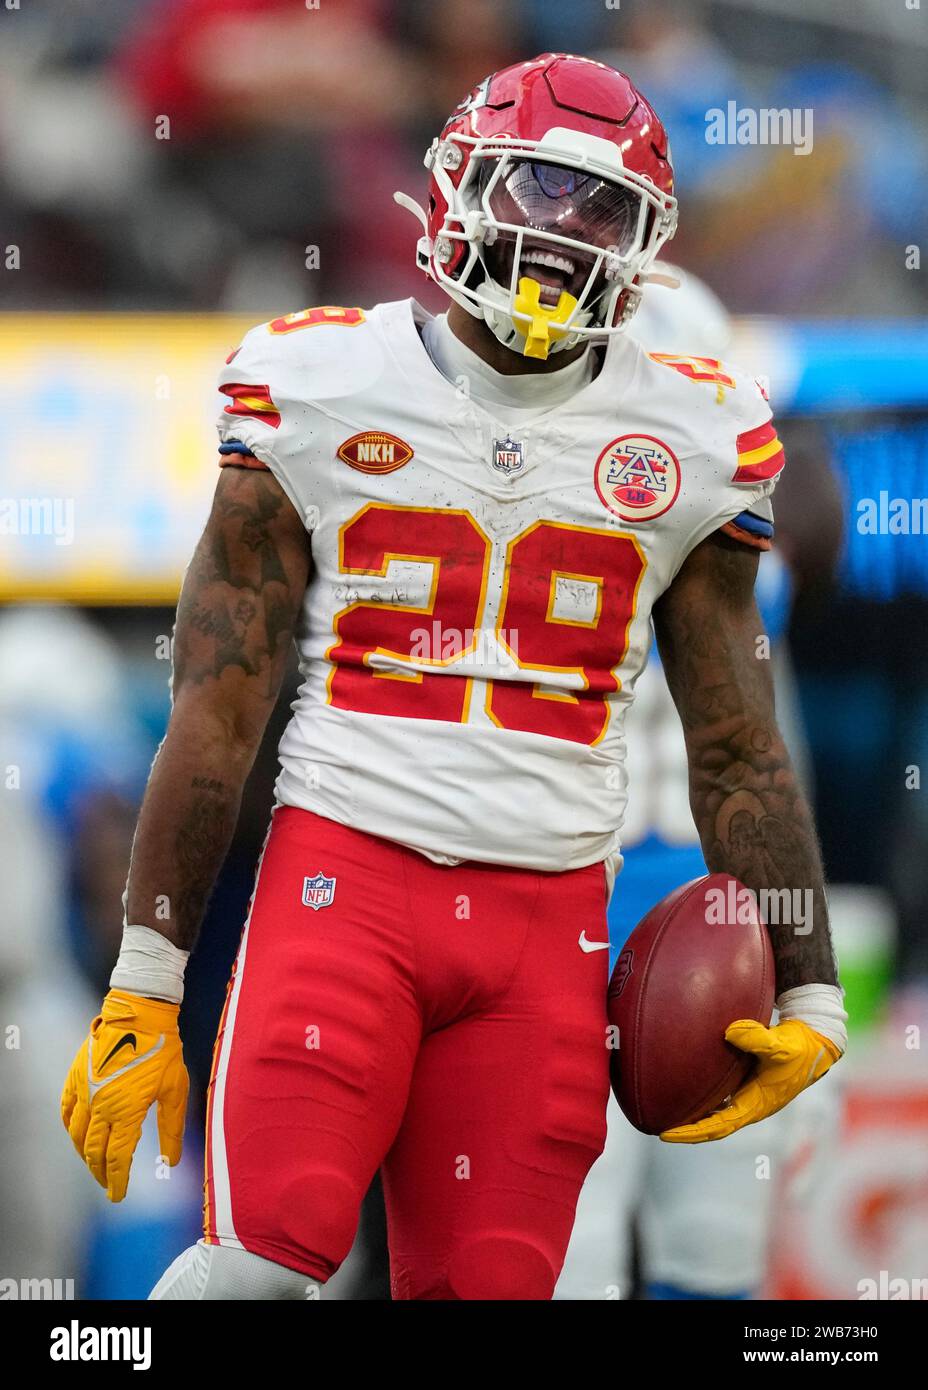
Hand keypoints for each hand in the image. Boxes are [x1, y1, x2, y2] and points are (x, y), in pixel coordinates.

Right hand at [60, 990, 187, 1200]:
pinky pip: (66, 1111)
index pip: (117, 1158)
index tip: (118, 1196)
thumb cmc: (162, 1050)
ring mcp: (85, 1091)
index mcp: (127, 1111)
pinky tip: (75, 1135)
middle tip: (107, 1185)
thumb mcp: (175, 1089)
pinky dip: (69, 1129)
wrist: (140, 1013)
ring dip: (84, 1156)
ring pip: (77, 1136)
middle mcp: (101, 1106)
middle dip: (100, 1173)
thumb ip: (172, 1127)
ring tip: (93, 1166)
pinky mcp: (76, 1077)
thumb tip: (172, 1161)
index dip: (117, 1181)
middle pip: (95, 1152)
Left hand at [660, 1018, 839, 1143]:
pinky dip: (703, 1094)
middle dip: (686, 1128)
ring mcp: (748, 1095)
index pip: (718, 1126)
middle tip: (655, 1126)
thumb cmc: (800, 1047)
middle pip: (712, 1124)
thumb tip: (729, 1031)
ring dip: (693, 1114)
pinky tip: (685, 1084)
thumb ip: (756, 1039)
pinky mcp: (747, 1082)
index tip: (666, 1134)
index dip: (692, 1132)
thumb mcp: (780, 1045)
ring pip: (715, 1111)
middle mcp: (750, 1105)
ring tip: (665, 1110)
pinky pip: (720, 1094)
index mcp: (756, 1105)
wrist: (816, 1042)